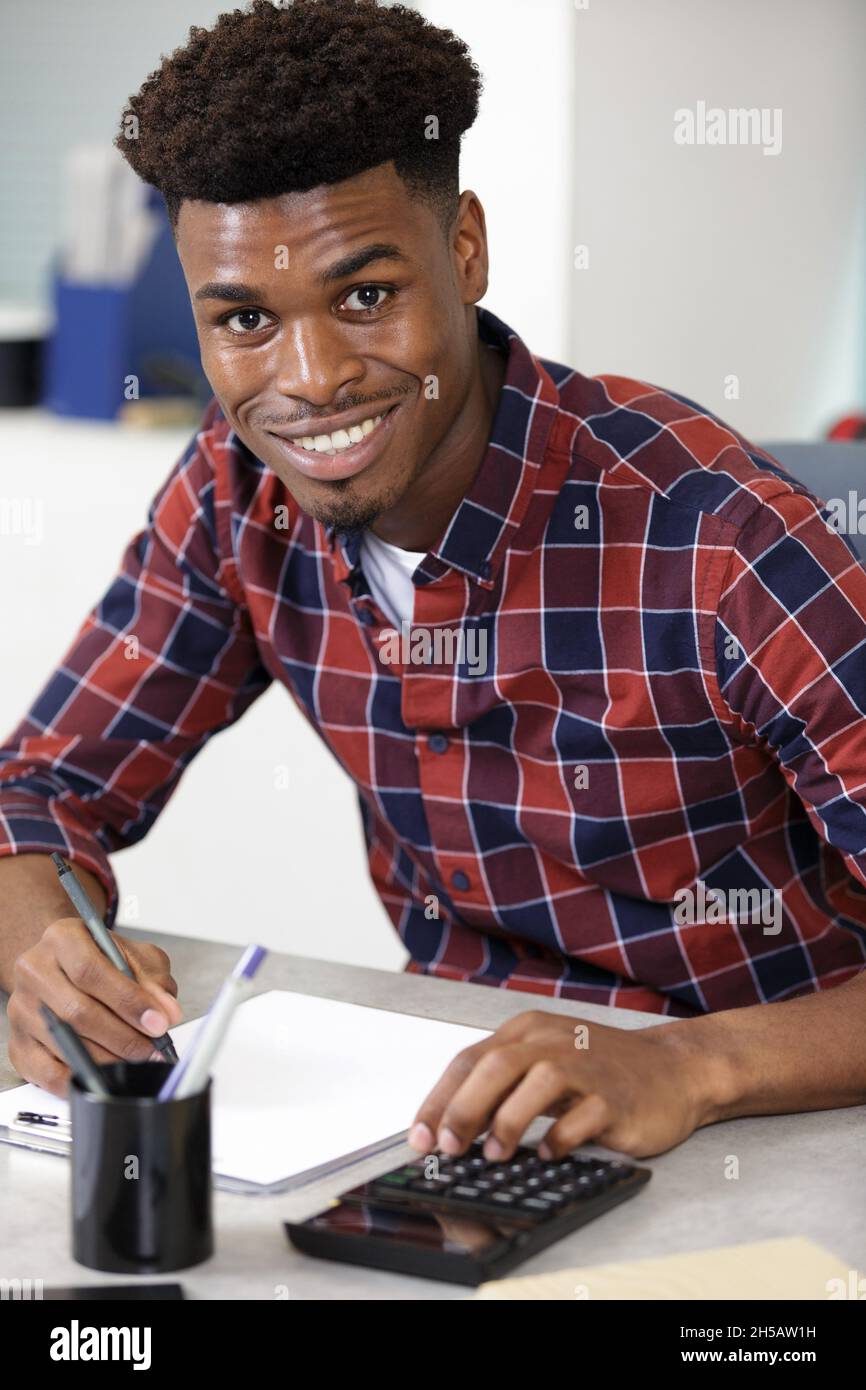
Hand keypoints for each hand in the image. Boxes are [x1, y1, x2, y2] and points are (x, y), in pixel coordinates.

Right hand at [7, 919, 182, 1095]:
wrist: (63, 969)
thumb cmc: (101, 961)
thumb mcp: (133, 957)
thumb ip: (153, 981)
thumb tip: (166, 1013)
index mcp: (62, 938)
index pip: (90, 971)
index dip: (127, 1001)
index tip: (157, 1023)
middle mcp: (34, 971)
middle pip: (77, 1011)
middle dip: (123, 1036)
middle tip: (152, 1048)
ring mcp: (22, 1009)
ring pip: (65, 1043)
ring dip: (108, 1059)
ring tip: (136, 1061)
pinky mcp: (18, 1044)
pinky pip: (48, 1072)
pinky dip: (80, 1079)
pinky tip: (104, 1075)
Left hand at [408, 1010, 714, 1160]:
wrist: (672, 1070)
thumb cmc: (600, 1071)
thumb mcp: (544, 1065)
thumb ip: (502, 1086)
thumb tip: (452, 1128)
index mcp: (528, 1031)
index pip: (469, 1059)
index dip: (439, 1099)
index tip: (421, 1137)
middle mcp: (553, 1041)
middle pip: (496, 1065)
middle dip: (464, 1109)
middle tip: (449, 1148)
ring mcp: (587, 1066)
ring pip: (537, 1082)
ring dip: (508, 1121)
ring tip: (495, 1155)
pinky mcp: (616, 1096)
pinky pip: (583, 1116)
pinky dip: (560, 1138)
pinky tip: (549, 1154)